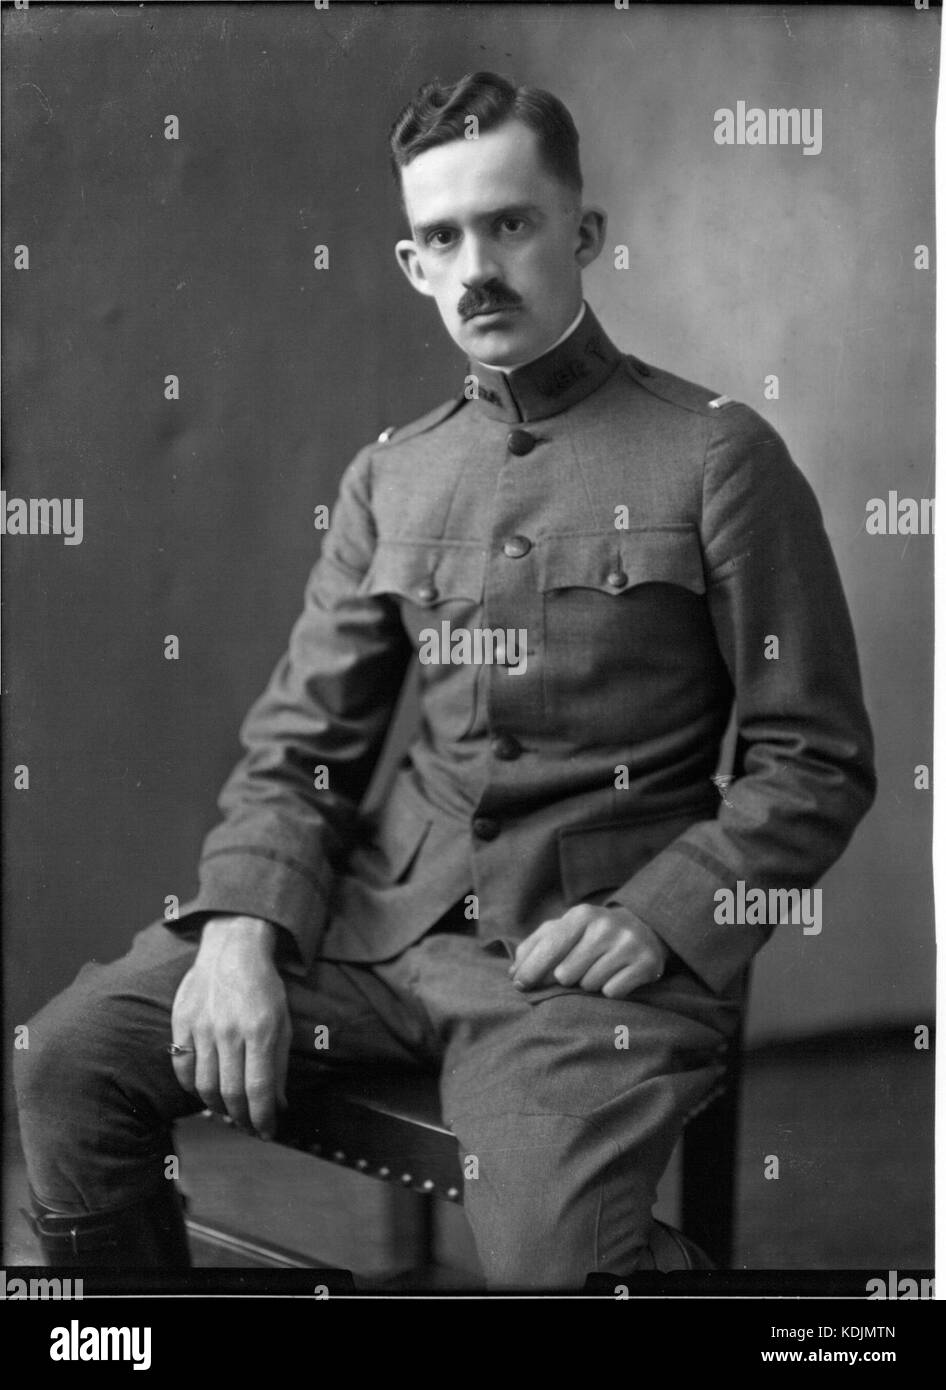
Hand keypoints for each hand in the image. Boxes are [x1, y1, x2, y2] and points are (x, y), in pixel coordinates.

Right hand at [170, 915, 290, 1139]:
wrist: (233, 949)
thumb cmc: (263, 988)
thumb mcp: (282, 1022)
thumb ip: (279, 1065)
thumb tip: (277, 1105)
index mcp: (260, 1029)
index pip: (258, 1089)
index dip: (262, 1118)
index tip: (267, 1132)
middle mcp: (229, 1030)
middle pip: (229, 1092)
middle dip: (241, 1119)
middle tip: (248, 1127)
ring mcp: (202, 1027)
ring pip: (204, 1086)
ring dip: (216, 1108)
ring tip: (227, 1113)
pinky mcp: (181, 1023)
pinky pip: (183, 1067)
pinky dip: (192, 1088)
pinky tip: (204, 1092)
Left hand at [509, 903, 668, 998]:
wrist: (643, 929)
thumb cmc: (591, 934)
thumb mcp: (564, 929)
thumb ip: (535, 947)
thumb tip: (515, 974)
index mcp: (582, 915)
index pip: (549, 947)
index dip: (531, 970)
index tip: (520, 985)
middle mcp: (606, 926)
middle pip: (567, 974)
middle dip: (567, 978)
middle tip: (577, 969)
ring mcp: (628, 944)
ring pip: (590, 985)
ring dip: (589, 984)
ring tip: (599, 970)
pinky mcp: (647, 963)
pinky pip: (613, 992)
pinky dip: (610, 991)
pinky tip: (616, 976)